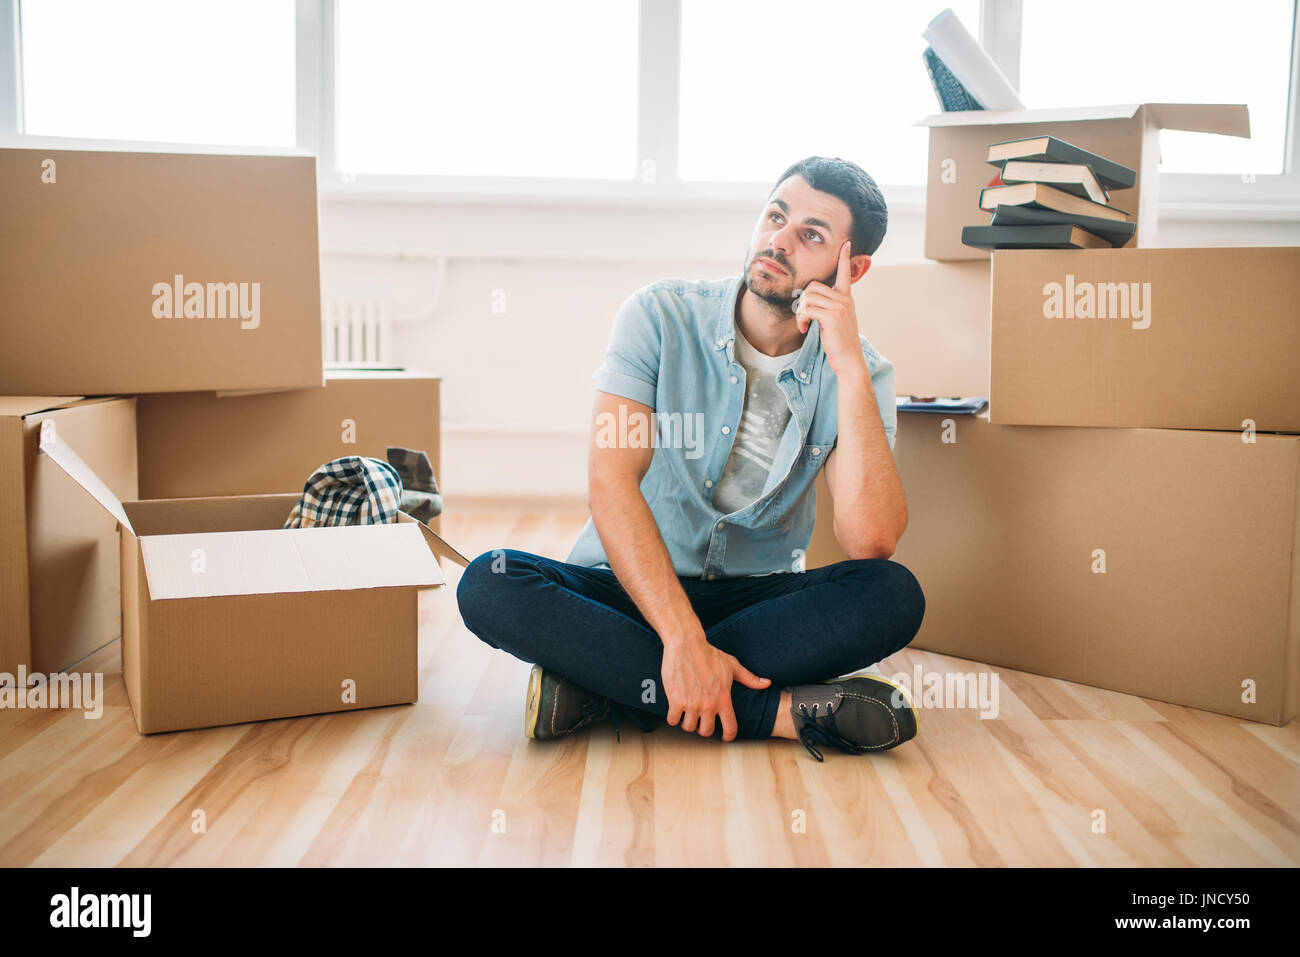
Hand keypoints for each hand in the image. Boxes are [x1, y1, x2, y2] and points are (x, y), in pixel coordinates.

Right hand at [661, 633, 770, 741]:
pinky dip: (673, 717)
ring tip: (688, 713)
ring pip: (689, 727)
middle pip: (705, 732)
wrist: (686, 645)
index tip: (725, 736)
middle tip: (701, 720)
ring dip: (688, 722)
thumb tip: (767, 684)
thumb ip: (749, 678)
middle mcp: (708, 705)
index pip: (730, 728)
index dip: (728, 736)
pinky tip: (676, 709)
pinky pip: (673, 720)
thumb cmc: (709, 654)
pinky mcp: (675, 700)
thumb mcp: (732, 666)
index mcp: (723, 699)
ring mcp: (691, 704)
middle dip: (703, 728)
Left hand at [795, 239, 868, 379]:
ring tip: (803, 324)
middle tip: (803, 317)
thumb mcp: (835, 321)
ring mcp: (840, 307)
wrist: (849, 360)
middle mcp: (844, 299)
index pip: (845, 273)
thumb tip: (807, 301)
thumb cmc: (838, 343)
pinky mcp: (832, 316)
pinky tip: (803, 329)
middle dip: (802, 301)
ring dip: (799, 312)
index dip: (844, 258)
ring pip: (808, 297)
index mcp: (846, 299)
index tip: (846, 243)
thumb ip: (827, 307)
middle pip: (813, 286)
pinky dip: (800, 319)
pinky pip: (807, 309)